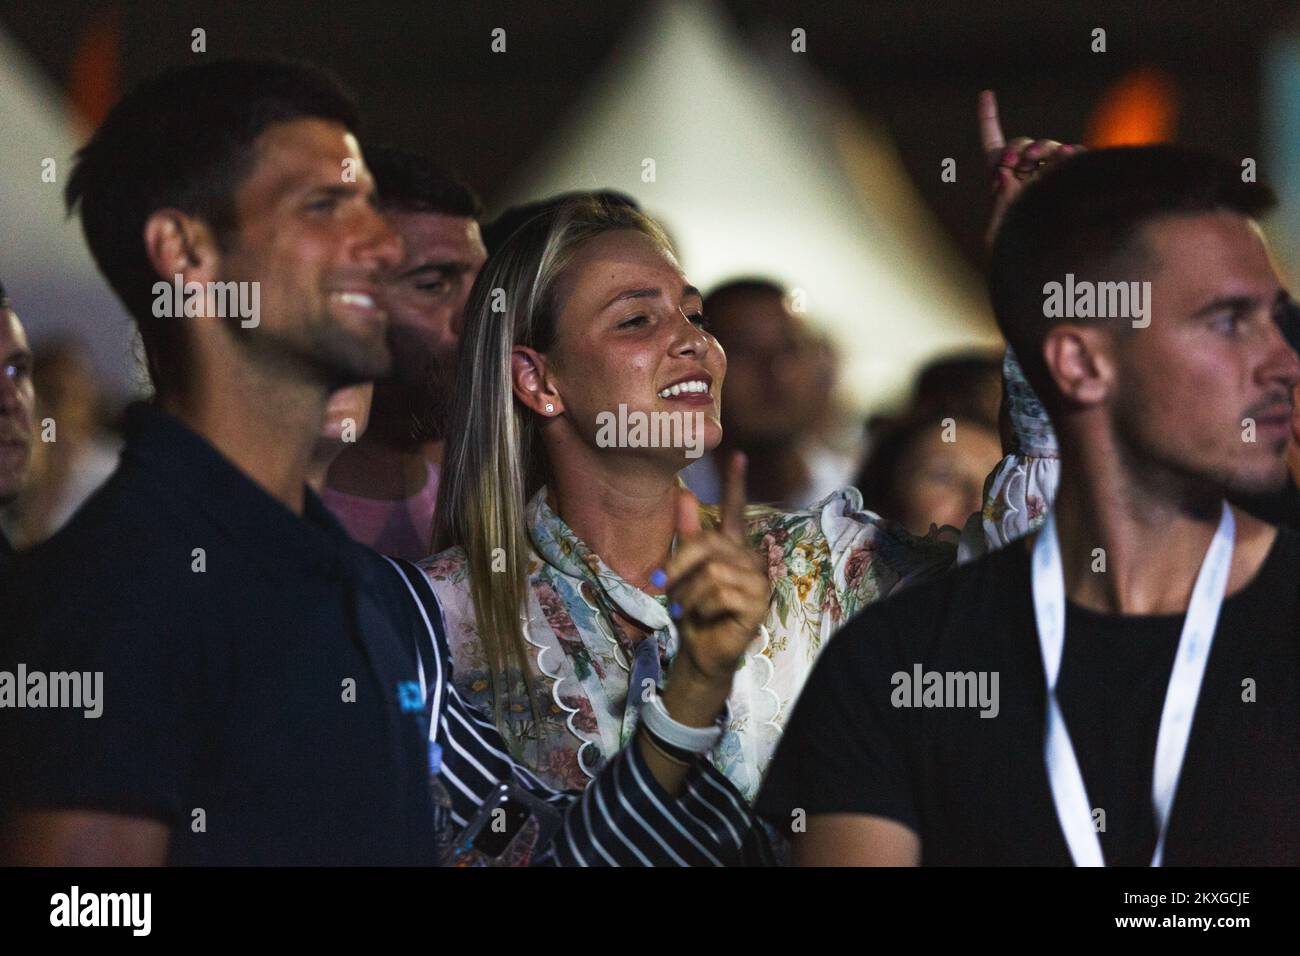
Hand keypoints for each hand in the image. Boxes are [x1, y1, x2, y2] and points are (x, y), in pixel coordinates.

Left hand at [662, 451, 768, 690]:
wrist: (698, 651)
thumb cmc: (692, 612)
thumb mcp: (681, 571)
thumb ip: (685, 535)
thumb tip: (682, 493)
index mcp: (732, 548)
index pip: (735, 511)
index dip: (736, 483)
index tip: (737, 454)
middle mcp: (750, 560)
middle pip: (708, 544)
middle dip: (679, 566)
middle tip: (666, 588)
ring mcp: (758, 581)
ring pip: (712, 572)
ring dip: (689, 595)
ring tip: (688, 609)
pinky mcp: (759, 603)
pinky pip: (720, 593)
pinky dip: (702, 608)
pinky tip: (705, 618)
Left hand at [980, 89, 1082, 248]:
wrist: (1054, 254)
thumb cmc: (1021, 250)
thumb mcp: (999, 231)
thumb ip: (1000, 202)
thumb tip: (1007, 174)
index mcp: (1004, 179)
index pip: (993, 144)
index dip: (989, 119)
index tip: (986, 94)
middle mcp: (1028, 171)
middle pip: (1022, 142)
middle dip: (1017, 148)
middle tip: (1016, 163)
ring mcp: (1051, 171)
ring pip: (1046, 146)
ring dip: (1041, 150)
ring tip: (1041, 164)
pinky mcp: (1074, 173)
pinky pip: (1072, 154)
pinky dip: (1068, 154)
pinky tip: (1066, 159)